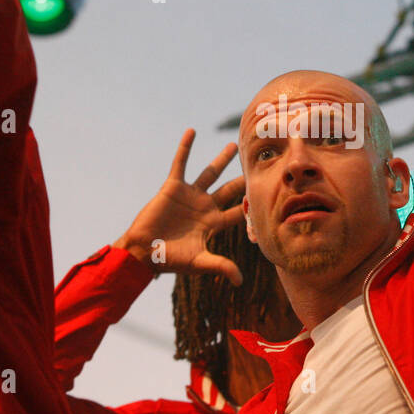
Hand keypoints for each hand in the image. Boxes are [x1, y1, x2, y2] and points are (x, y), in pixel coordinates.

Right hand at [113, 129, 245, 284]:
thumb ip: (220, 266)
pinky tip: (191, 132)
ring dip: (221, 160)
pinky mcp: (173, 187)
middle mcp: (204, 207)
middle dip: (243, 179)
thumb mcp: (199, 262)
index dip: (252, 206)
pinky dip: (185, 148)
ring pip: (209, 173)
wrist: (143, 250)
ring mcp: (190, 195)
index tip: (270, 196)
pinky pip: (180, 163)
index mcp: (213, 224)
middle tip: (260, 165)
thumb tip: (240, 282)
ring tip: (234, 146)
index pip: (238, 213)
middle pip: (229, 190)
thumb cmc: (170, 259)